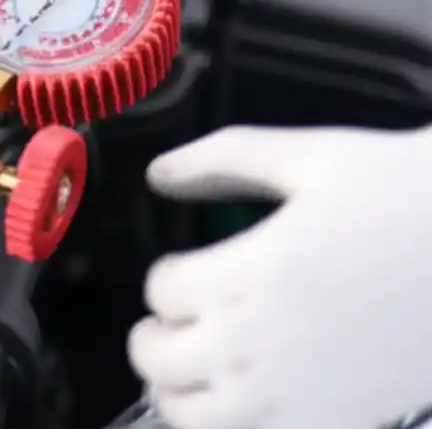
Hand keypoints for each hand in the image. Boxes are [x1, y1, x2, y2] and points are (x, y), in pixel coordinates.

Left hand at [130, 125, 431, 428]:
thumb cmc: (412, 200)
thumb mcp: (311, 158)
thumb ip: (223, 160)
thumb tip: (161, 172)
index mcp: (247, 273)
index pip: (160, 291)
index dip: (165, 277)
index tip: (183, 270)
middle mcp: (260, 342)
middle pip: (158, 359)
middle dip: (155, 335)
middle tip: (169, 321)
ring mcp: (296, 395)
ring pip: (192, 417)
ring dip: (179, 390)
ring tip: (193, 366)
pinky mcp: (336, 424)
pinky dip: (230, 425)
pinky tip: (244, 399)